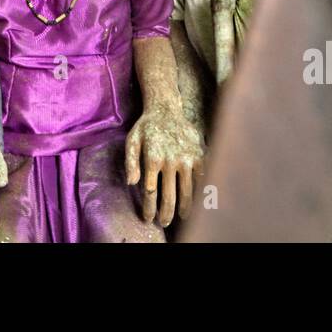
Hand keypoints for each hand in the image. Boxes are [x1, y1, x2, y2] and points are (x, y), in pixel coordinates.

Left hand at [125, 104, 204, 226]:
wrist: (166, 108)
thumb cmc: (146, 127)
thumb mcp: (132, 140)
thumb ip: (130, 162)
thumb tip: (131, 183)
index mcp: (153, 158)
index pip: (151, 192)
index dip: (149, 208)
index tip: (148, 219)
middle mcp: (171, 160)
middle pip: (170, 196)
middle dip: (167, 213)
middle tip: (165, 223)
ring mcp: (187, 158)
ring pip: (188, 191)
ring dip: (185, 207)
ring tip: (182, 217)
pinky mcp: (200, 155)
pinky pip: (201, 179)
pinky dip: (200, 192)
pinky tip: (197, 200)